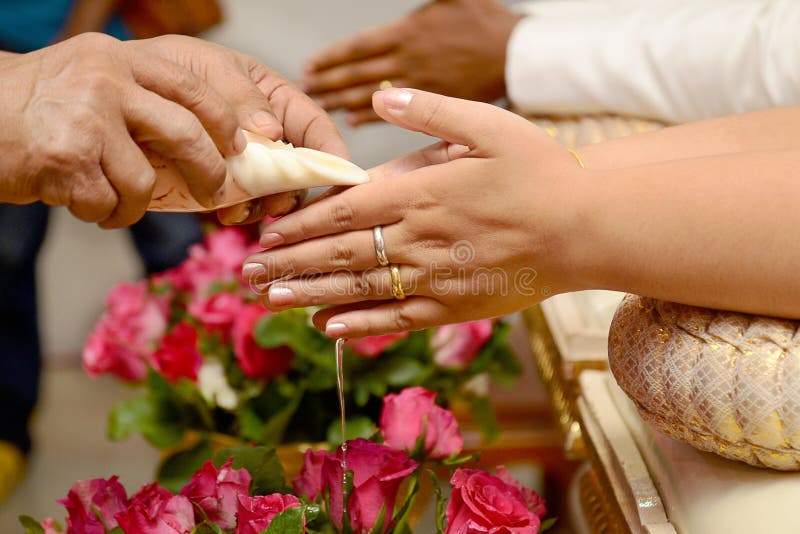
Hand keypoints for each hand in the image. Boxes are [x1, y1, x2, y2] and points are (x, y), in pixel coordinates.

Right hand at [0, 32, 241, 227]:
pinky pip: (107, 204)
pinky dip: (99, 213)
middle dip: (206, 171)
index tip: (237, 146)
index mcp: (118, 59)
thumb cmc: (35, 106)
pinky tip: (79, 200)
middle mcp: (105, 82)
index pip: (191, 88)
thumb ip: (140, 98)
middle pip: (185, 135)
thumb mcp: (90, 78)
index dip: (224, 121)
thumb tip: (205, 141)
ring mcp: (85, 120)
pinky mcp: (65, 160)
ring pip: (144, 182)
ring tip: (111, 201)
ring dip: (132, 204)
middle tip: (209, 190)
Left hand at [128, 35, 347, 223]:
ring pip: (275, 193)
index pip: (315, 126)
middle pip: (301, 169)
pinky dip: (242, 215)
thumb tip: (271, 133)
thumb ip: (241, 96)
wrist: (113, 97)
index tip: (339, 174)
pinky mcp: (222, 187)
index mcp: (274, 99)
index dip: (330, 151)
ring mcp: (246, 164)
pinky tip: (228, 215)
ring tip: (246, 211)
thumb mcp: (207, 69)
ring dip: (268, 207)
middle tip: (281, 203)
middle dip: (297, 189)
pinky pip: (243, 207)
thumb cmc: (164, 69)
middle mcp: (266, 135)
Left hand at [242, 89, 584, 336]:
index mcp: (421, 193)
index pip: (344, 210)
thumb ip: (429, 112)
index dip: (301, 223)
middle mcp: (418, 239)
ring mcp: (435, 277)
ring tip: (271, 299)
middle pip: (340, 253)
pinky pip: (397, 319)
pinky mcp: (453, 306)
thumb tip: (378, 98)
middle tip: (249, 271)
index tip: (267, 231)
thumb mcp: (490, 125)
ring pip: (359, 289)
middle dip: (290, 262)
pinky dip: (359, 325)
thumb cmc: (540, 172)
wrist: (586, 228)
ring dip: (311, 295)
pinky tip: (327, 328)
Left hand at [301, 0, 522, 125]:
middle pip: (358, 77)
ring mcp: (421, 90)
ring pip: (371, 101)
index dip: (332, 58)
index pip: (361, 49)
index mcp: (412, 37)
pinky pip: (394, 119)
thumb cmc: (491, 25)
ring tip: (320, 106)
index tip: (309, 66)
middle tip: (304, 90)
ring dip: (342, 102)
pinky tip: (352, 122)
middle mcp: (411, 67)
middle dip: (329, 84)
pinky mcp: (432, 111)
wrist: (524, 60)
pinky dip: (372, 120)